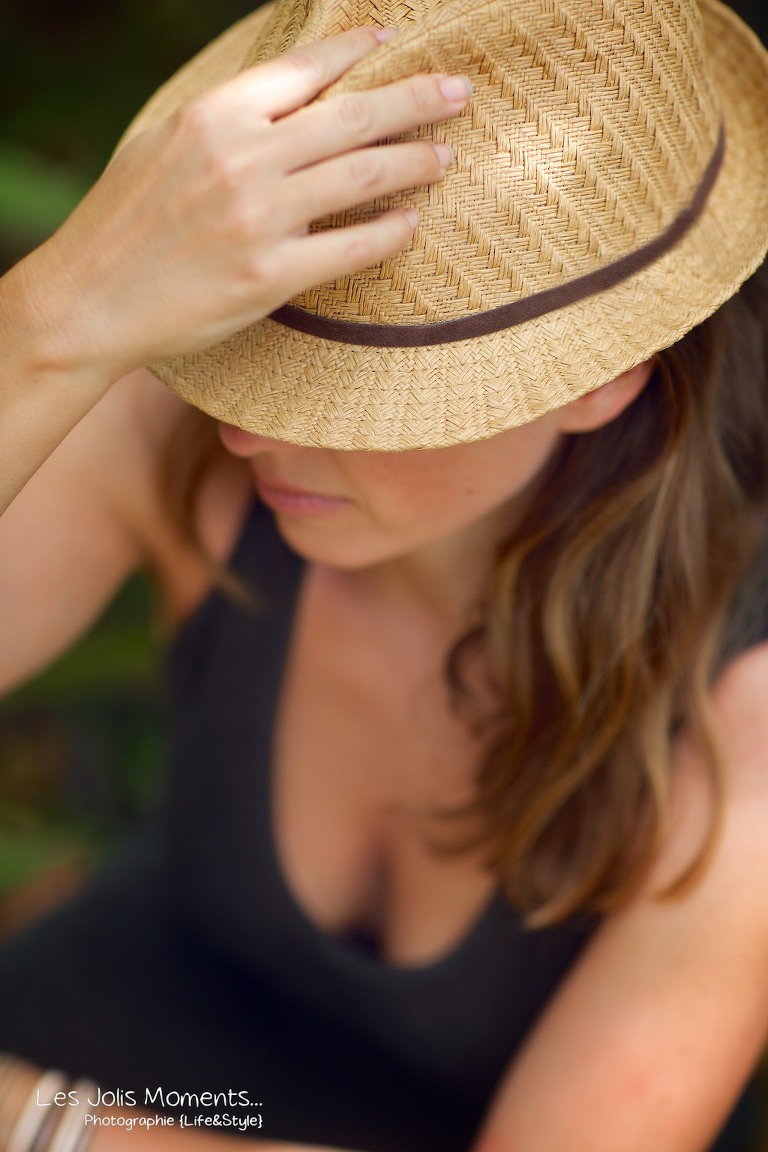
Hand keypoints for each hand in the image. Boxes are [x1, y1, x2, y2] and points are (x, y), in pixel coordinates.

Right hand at [20, 28, 469, 382]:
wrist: (90, 300)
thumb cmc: (124, 223)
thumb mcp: (163, 144)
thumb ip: (226, 121)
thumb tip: (283, 103)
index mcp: (215, 114)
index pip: (305, 69)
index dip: (356, 51)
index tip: (394, 41)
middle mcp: (243, 156)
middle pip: (352, 117)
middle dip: (416, 99)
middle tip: (459, 92)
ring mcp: (260, 217)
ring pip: (362, 176)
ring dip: (415, 161)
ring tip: (446, 155)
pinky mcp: (271, 275)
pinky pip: (351, 248)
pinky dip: (389, 232)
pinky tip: (411, 224)